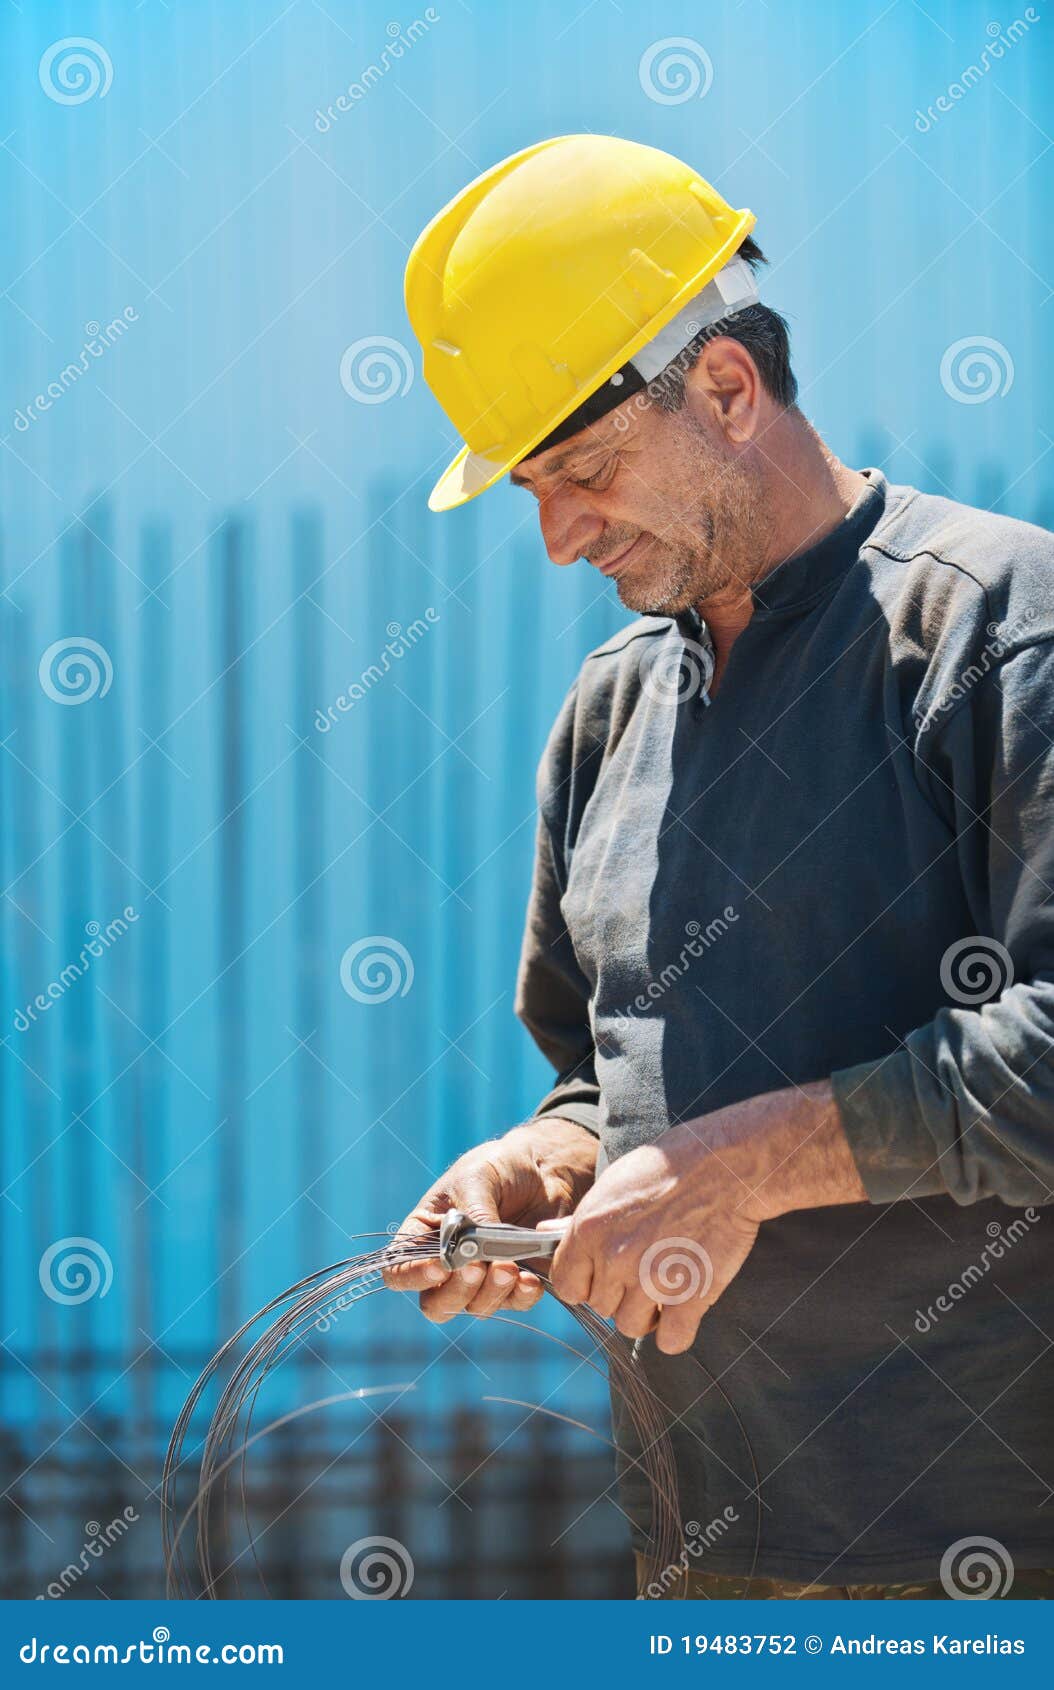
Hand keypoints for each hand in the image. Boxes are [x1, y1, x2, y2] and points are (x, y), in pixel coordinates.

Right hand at [382, 1117, 597, 1322]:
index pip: (400, 1269)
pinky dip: (520, 1295)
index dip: (412, 1276)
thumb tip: (477, 1252)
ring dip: (490, 1293)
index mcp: (424, 1234)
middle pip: (435, 1302)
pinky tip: (530, 1279)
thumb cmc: (499, 1167)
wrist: (545, 1167)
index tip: (440, 1267)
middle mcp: (447, 1263)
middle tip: (477, 1268)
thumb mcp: (478, 1178)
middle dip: (456, 1291)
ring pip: (474, 1306)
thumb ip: (474, 1214)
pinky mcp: (515, 1283)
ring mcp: (481, 1277)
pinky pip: (513, 1303)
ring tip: (509, 1267)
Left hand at [547, 1082, 864, 1353]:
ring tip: (665, 1284)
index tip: (604, 1273)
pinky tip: (683, 1309)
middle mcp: (615, 1259)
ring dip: (646, 1313)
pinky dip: (676, 1331)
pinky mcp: (690, 1296)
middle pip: (601, 1307)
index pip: (566, 1287)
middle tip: (646, 1268)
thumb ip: (580, 1220)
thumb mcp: (611, 1185)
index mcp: (589, 1231)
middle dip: (620, 1294)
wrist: (722, 1168)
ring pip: (630, 1327)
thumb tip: (544, 1232)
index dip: (585, 1283)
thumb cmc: (665, 1170)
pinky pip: (670, 1341)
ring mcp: (652, 1280)